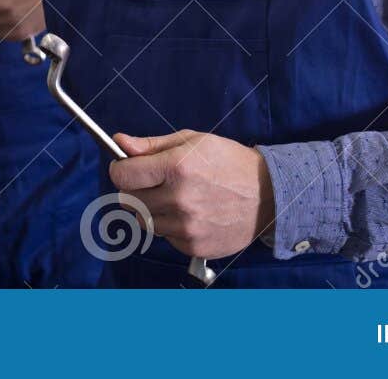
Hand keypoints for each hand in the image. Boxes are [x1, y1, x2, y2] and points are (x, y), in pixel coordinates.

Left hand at [109, 130, 275, 260]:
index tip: (125, 168)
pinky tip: (190, 213)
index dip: (119, 170)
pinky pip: (166, 238)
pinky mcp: (194, 246)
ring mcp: (187, 227)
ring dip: (152, 210)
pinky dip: (171, 226)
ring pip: (145, 222)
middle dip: (135, 190)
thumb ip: (151, 145)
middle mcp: (179, 200)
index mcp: (176, 168)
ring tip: (175, 197)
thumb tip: (119, 142)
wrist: (268, 194)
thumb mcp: (192, 141)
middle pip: (129, 201)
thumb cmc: (228, 161)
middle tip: (153, 183)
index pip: (123, 177)